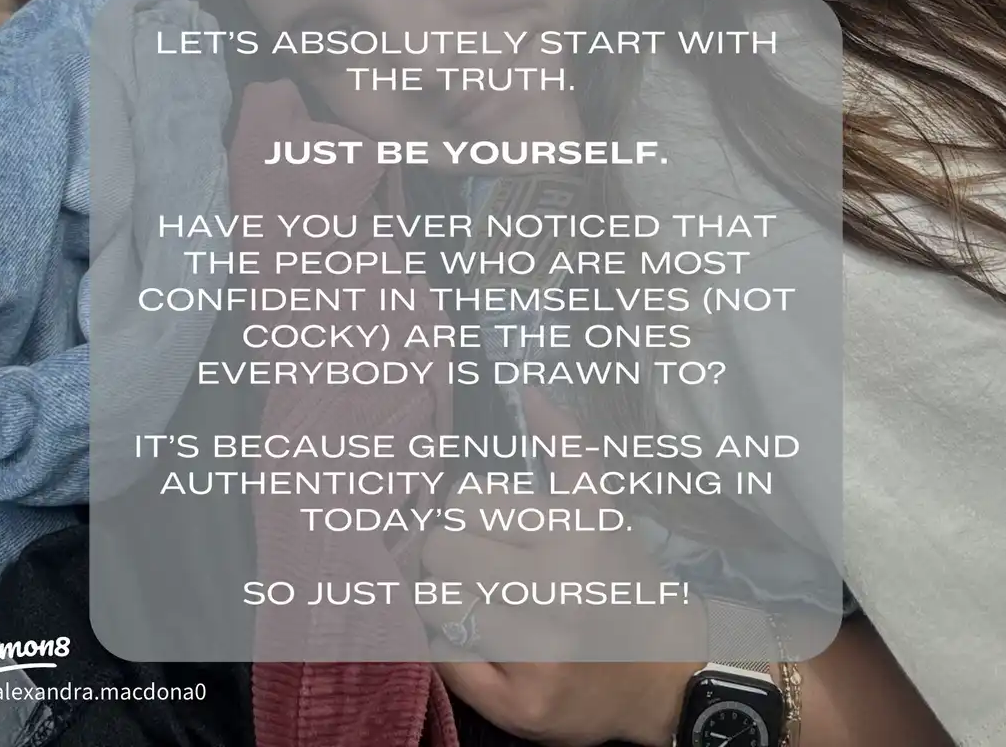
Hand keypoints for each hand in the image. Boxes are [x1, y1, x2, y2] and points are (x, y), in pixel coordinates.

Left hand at [416, 390, 704, 745]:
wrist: (663, 674)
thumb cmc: (621, 577)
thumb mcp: (602, 506)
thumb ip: (564, 445)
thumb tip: (528, 390)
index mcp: (574, 533)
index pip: (466, 502)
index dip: (469, 510)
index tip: (485, 522)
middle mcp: (556, 593)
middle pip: (442, 552)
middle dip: (452, 552)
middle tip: (476, 561)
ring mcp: (536, 657)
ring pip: (437, 606)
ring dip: (450, 599)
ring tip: (479, 598)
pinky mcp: (521, 709)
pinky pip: (447, 662)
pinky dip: (456, 646)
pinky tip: (484, 638)